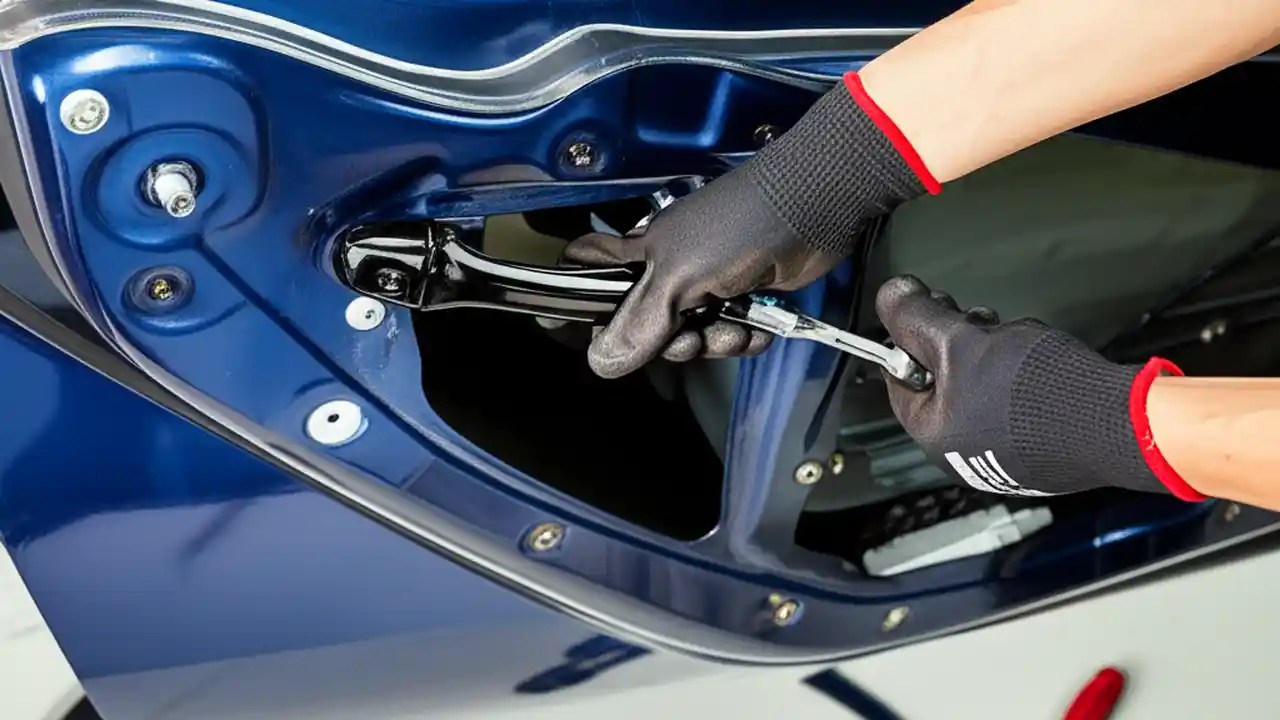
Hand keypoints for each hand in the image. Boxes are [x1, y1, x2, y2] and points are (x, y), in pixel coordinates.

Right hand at [565, 77, 930, 378]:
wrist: (813, 212)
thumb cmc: (738, 228)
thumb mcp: (679, 277)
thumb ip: (640, 322)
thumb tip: (599, 363)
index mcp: (640, 251)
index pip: (589, 270)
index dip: (581, 299)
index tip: (583, 329)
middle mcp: (666, 266)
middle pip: (644, 323)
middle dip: (670, 341)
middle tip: (692, 334)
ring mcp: (705, 281)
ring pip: (689, 333)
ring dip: (714, 342)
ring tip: (736, 329)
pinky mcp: (742, 294)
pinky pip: (728, 331)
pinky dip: (744, 337)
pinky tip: (758, 329)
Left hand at [875, 275, 1177, 496]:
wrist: (1116, 423)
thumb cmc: (1031, 388)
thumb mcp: (959, 342)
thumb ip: (917, 318)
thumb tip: (889, 296)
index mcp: (935, 436)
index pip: (899, 380)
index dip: (910, 339)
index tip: (929, 312)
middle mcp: (965, 455)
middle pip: (943, 382)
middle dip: (958, 342)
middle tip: (978, 318)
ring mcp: (1006, 454)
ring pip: (983, 386)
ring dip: (994, 353)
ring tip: (1017, 340)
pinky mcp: (1042, 448)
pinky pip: (1018, 402)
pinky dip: (1024, 376)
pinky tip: (1042, 363)